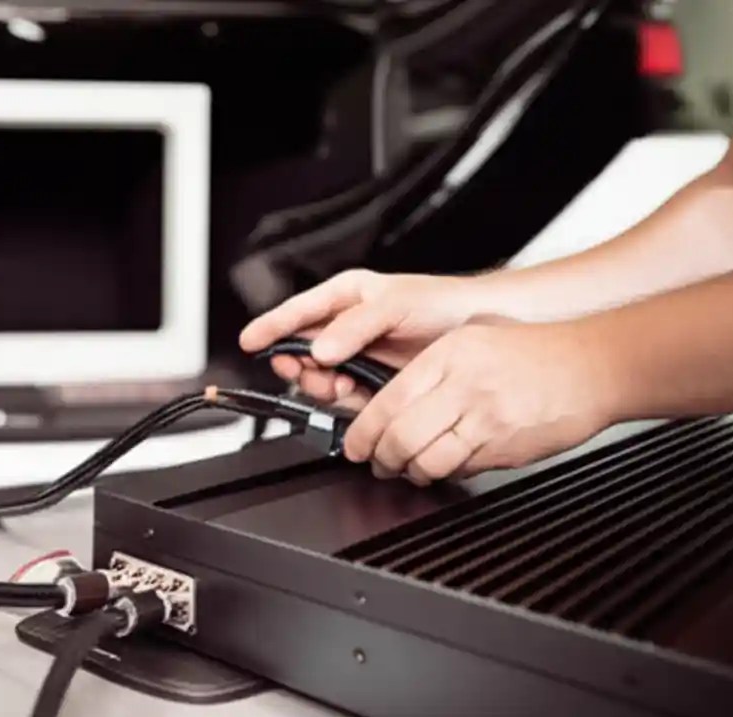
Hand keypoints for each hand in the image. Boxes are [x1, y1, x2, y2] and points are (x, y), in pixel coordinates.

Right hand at [238, 269, 497, 402]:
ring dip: (323, 386)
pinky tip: (355, 398)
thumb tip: (321, 347)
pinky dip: (346, 403)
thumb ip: (355, 326)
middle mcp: (346, 328)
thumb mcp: (394, 305)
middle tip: (311, 373)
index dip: (270, 328)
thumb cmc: (443, 304)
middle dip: (300, 366)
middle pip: (302, 351)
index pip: (296, 313)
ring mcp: (358, 357)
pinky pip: (346, 398)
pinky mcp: (373, 383)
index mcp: (344, 298)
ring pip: (320, 378)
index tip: (250, 342)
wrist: (482, 330)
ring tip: (340, 385)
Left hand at [341, 321, 616, 484]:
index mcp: (448, 355)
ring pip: (427, 460)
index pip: (389, 400)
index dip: (363, 431)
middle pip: (400, 436)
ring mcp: (486, 418)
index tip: (354, 445)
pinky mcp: (505, 446)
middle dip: (380, 459)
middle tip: (376, 462)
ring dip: (410, 472)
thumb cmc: (533, 354)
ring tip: (407, 469)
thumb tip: (385, 407)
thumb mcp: (471, 341)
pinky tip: (445, 465)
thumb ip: (428, 371)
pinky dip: (446, 473)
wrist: (593, 366)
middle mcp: (464, 385)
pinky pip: (461, 469)